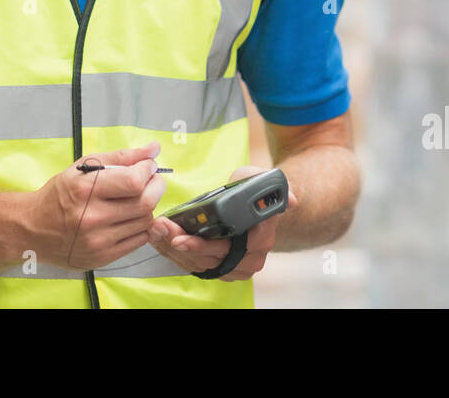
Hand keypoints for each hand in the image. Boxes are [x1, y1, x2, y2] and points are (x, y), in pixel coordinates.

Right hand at [29, 142, 167, 270]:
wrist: (33, 228)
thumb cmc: (61, 194)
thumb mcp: (84, 167)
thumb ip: (122, 157)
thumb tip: (154, 149)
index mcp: (85, 190)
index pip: (134, 181)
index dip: (148, 171)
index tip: (147, 166)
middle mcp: (91, 217)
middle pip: (145, 202)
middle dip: (156, 187)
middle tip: (151, 181)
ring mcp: (98, 241)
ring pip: (145, 221)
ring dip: (148, 206)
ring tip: (135, 198)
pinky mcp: (102, 257)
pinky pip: (139, 240)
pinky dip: (140, 225)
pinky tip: (128, 217)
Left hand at [147, 165, 298, 280]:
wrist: (259, 207)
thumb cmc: (257, 190)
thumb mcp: (260, 179)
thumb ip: (269, 185)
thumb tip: (292, 200)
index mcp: (261, 237)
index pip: (228, 247)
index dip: (201, 244)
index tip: (180, 236)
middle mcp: (252, 257)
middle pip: (209, 257)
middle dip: (179, 244)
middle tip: (160, 229)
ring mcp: (237, 266)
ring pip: (200, 264)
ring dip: (173, 249)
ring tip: (156, 230)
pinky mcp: (223, 268)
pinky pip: (197, 266)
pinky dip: (177, 255)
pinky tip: (162, 240)